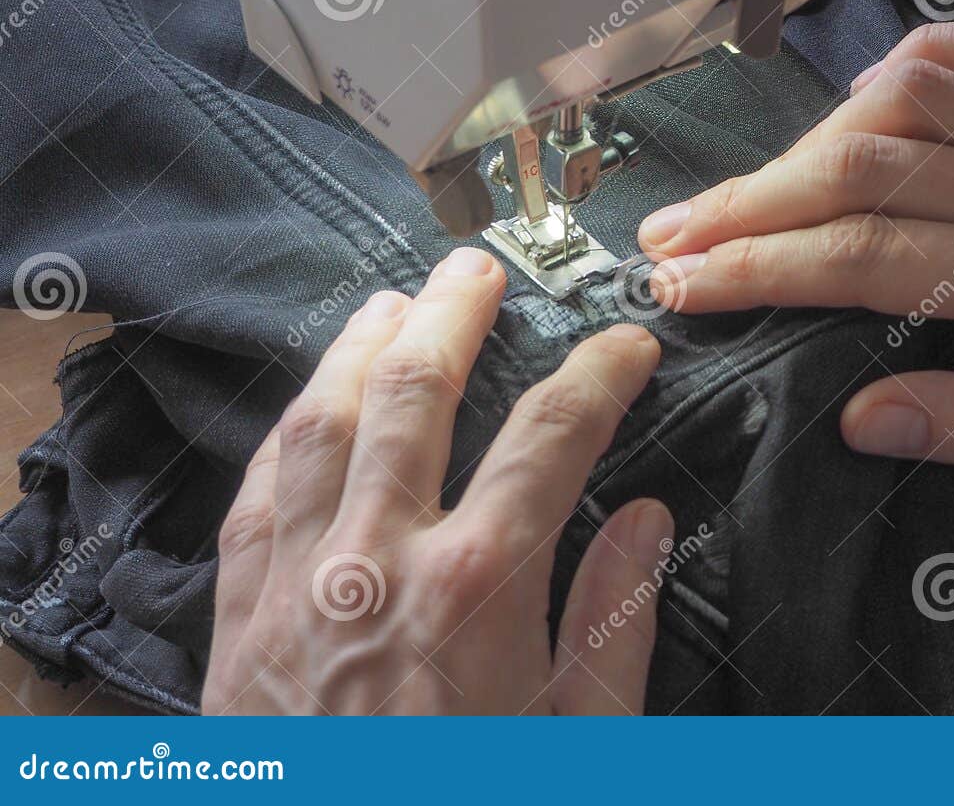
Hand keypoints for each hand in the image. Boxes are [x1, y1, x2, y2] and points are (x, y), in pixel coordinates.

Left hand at [204, 247, 669, 714]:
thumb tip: (649, 519)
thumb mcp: (583, 738)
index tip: (628, 343)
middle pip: (418, 390)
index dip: (601, 372)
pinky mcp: (241, 616)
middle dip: (454, 312)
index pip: (555, 432)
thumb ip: (615, 619)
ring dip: (359, 346)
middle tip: (479, 266)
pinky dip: (287, 433)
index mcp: (478, 584)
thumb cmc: (480, 802)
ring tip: (391, 300)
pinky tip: (308, 406)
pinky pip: (256, 493)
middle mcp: (380, 557)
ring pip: (323, 422)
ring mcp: (299, 580)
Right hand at [637, 20, 953, 506]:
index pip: (866, 255)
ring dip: (810, 132)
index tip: (680, 281)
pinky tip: (877, 94)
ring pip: (910, 96)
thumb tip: (866, 416)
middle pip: (862, 163)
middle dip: (749, 199)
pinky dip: (917, 61)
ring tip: (749, 184)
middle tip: (670, 231)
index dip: (758, 265)